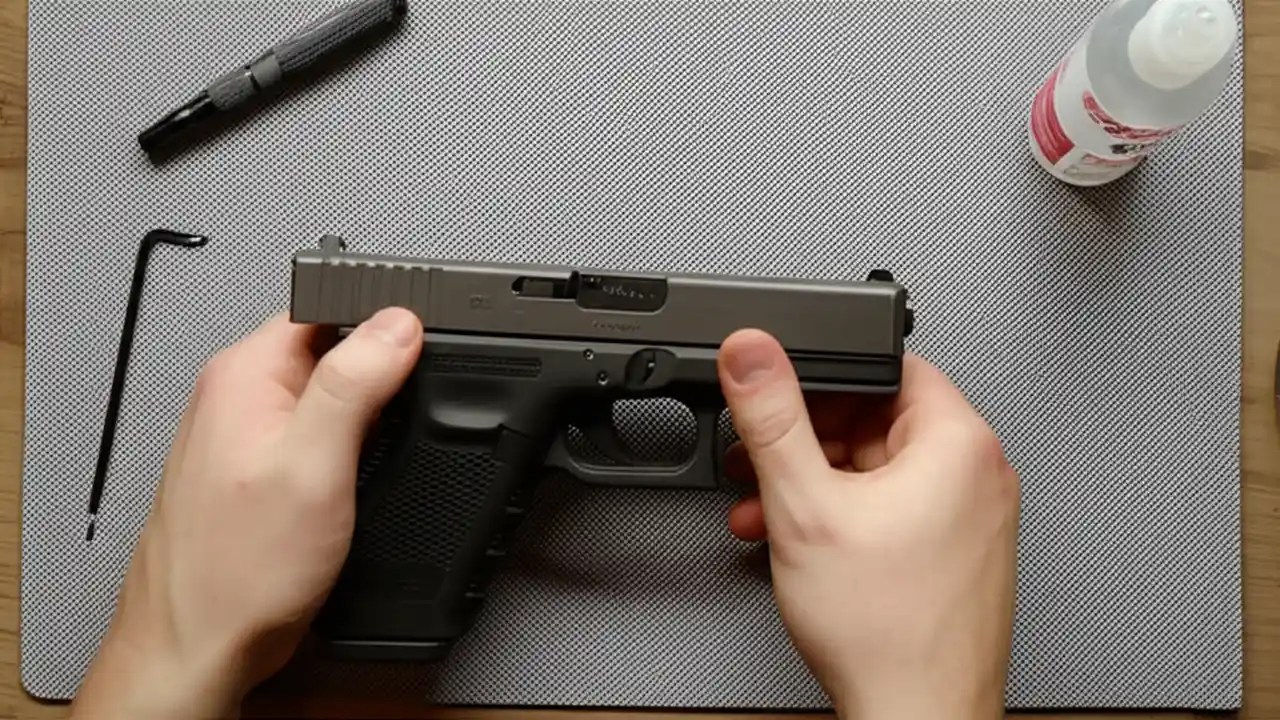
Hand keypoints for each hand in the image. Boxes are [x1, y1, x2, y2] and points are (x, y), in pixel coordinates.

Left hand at [71, 309, 423, 719]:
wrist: (198, 646)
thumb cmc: (237, 570)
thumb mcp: (314, 465)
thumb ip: (355, 384)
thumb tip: (397, 323)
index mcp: (244, 373)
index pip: (325, 307)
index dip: (383, 321)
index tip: (420, 352)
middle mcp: (235, 394)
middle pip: (328, 347)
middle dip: (377, 373)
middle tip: (402, 415)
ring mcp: (241, 432)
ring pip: (323, 393)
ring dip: (361, 414)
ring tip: (373, 453)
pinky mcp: (253, 469)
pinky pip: (310, 433)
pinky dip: (343, 447)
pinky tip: (351, 477)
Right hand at [718, 330, 1017, 719]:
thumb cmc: (887, 632)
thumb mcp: (805, 505)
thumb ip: (772, 418)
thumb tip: (752, 352)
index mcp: (960, 442)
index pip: (887, 365)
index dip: (821, 375)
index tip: (779, 392)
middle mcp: (978, 474)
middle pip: (875, 419)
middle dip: (804, 439)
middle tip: (758, 459)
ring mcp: (970, 517)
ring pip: (877, 469)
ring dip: (814, 482)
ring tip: (765, 508)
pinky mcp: (954, 553)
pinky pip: (893, 509)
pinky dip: (842, 515)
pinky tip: (798, 540)